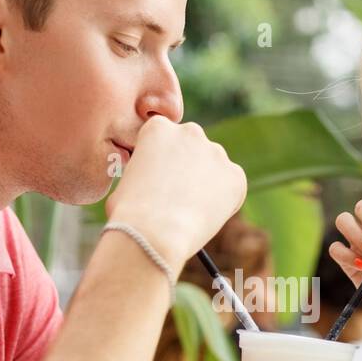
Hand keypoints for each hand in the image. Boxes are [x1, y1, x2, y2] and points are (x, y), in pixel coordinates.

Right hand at [106, 115, 246, 263]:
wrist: (154, 233)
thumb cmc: (129, 213)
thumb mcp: (125, 181)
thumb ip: (144, 172)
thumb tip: (153, 185)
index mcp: (158, 128)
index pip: (166, 140)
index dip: (163, 164)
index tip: (160, 183)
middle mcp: (190, 132)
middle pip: (192, 149)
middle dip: (188, 169)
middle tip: (178, 198)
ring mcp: (215, 152)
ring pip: (214, 168)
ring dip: (206, 184)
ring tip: (189, 212)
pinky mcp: (235, 175)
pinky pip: (232, 187)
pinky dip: (224, 201)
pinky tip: (205, 217)